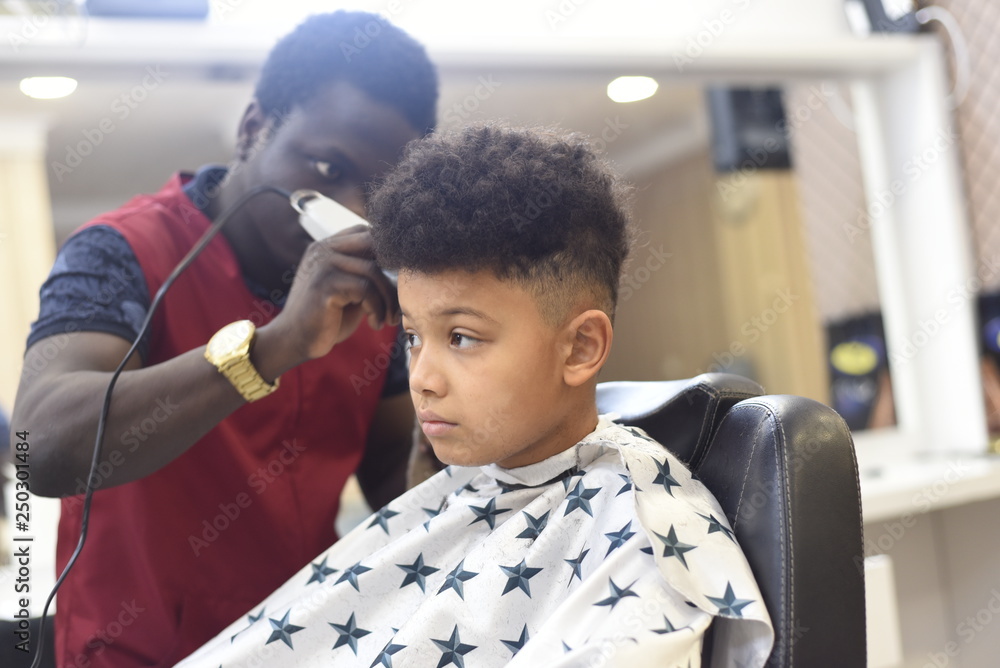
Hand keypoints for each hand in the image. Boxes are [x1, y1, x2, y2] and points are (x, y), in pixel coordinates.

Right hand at [254, 227, 398, 375]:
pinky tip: (375, 324)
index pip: (366, 233)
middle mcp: (323, 250)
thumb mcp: (351, 291)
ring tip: (388, 318)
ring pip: (373, 271)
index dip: (387, 255)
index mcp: (328, 247)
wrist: (296, 340)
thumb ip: (368, 275)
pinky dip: (377, 308)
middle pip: (372, 245)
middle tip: (396, 301)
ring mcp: (323, 265)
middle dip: (391, 274)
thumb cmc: (328, 318)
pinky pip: (365, 289)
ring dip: (388, 299)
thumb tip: (403, 267)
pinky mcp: (325, 286)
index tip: (394, 282)